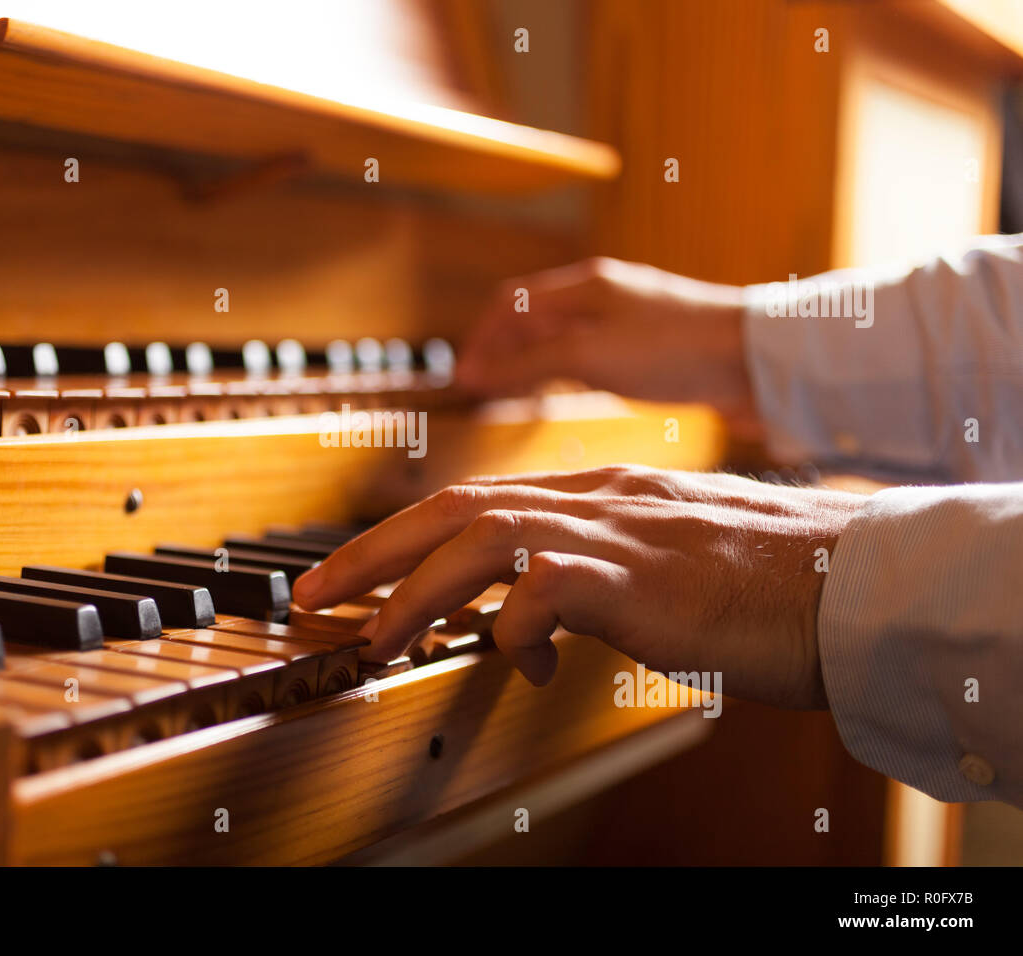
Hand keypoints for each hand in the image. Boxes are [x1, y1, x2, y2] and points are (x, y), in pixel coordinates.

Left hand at [292, 466, 866, 708]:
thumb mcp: (652, 575)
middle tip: (310, 598)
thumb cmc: (761, 585)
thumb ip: (582, 586)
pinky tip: (516, 660)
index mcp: (595, 495)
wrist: (851, 580)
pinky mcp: (643, 574)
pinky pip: (549, 588)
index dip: (398, 538)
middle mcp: (594, 499)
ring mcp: (617, 530)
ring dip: (416, 593)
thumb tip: (526, 631)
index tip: (349, 575)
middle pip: (453, 508)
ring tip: (374, 639)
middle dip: (371, 554)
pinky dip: (515, 625)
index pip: (472, 503)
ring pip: (482, 541)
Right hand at [455, 257, 754, 419]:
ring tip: (514, 397)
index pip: (512, 304)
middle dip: (502, 352)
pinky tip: (567, 395)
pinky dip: (565, 373)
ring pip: (562, 339)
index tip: (466, 379)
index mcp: (585, 287)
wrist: (756, 360)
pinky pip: (591, 356)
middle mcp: (603, 297)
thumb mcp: (590, 357)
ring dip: (531, 364)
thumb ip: (528, 365)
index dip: (482, 340)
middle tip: (482, 391)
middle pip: (534, 320)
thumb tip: (476, 373)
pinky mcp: (651, 349)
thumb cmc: (676, 349)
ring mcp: (628, 322)